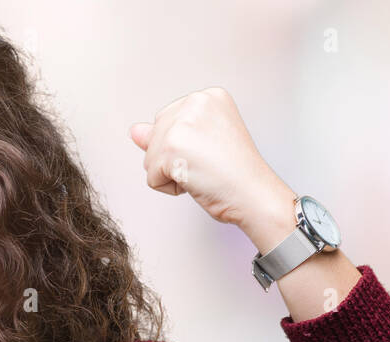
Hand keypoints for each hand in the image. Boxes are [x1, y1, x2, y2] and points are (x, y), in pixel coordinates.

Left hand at [128, 86, 296, 238]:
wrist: (254, 196)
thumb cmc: (237, 176)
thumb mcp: (201, 146)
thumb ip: (166, 133)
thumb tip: (135, 131)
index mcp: (208, 97)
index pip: (169, 122)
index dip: (186, 148)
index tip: (214, 155)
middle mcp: (196, 102)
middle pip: (156, 136)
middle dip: (175, 159)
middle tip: (209, 166)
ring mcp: (182, 123)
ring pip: (150, 157)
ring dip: (172, 174)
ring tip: (204, 173)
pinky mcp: (171, 146)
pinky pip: (152, 177)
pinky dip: (170, 188)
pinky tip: (197, 182)